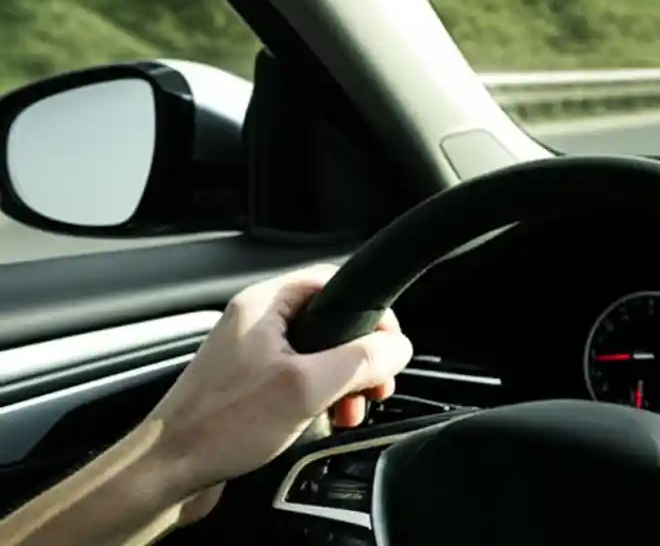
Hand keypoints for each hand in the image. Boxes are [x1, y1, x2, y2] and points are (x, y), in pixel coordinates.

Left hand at [145, 263, 413, 518]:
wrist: (167, 471)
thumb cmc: (219, 426)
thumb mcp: (305, 388)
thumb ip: (359, 361)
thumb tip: (399, 347)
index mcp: (264, 305)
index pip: (334, 282)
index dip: (370, 312)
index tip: (388, 346)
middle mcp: (257, 323)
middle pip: (331, 322)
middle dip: (361, 356)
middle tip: (375, 385)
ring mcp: (252, 355)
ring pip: (318, 354)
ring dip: (344, 382)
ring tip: (350, 410)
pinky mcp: (249, 386)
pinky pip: (300, 379)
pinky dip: (321, 396)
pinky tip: (325, 419)